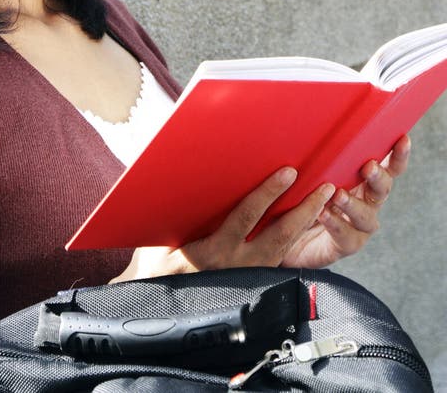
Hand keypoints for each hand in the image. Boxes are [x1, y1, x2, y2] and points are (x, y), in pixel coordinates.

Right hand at [111, 167, 335, 282]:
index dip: (268, 194)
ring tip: (326, 201)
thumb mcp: (166, 235)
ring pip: (286, 248)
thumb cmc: (157, 266)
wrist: (158, 309)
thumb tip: (195, 173)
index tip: (288, 173)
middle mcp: (235, 264)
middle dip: (304, 209)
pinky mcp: (254, 283)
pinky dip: (298, 240)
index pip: (246, 217)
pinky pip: (281, 260)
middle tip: (324, 187)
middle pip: (279, 234)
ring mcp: (248, 277)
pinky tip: (312, 225)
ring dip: (307, 223)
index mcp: (212, 249)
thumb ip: (187, 212)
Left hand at [281, 135, 410, 268]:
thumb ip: (318, 156)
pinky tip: (323, 213)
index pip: (387, 167)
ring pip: (366, 215)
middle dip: (378, 176)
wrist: (288, 234)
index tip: (402, 139)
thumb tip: (313, 126)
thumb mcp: (309, 173)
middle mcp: (367, 202)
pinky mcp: (346, 244)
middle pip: (382, 188)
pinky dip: (335, 223)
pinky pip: (345, 235)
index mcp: (363, 181)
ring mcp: (359, 226)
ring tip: (338, 195)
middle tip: (368, 167)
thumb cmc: (301, 196)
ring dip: (353, 204)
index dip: (396, 155)